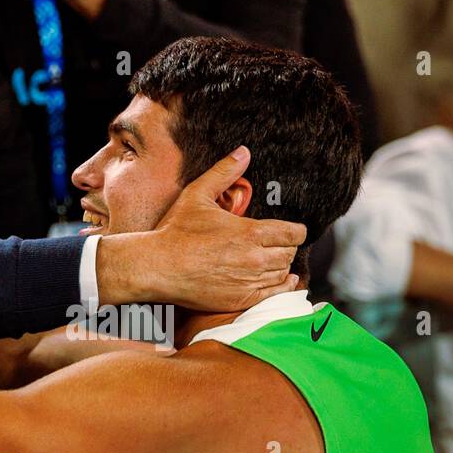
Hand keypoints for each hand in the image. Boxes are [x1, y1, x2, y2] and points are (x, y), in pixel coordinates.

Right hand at [96, 146, 305, 310]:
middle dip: (284, 246)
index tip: (288, 230)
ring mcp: (250, 281)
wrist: (157, 266)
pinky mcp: (242, 299)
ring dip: (279, 264)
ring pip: (283, 272)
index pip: (294, 233)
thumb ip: (223, 173)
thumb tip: (243, 153)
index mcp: (251, 232)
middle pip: (290, 252)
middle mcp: (256, 258)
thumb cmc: (175, 231)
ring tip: (268, 258)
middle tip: (273, 243)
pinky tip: (278, 280)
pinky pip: (275, 293)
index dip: (293, 230)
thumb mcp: (197, 195)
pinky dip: (281, 286)